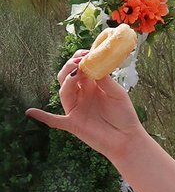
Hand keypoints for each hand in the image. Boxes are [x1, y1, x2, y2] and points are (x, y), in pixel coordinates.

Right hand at [25, 50, 142, 162]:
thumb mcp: (117, 93)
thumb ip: (104, 80)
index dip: (80, 58)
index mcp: (91, 85)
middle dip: (71, 66)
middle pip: (67, 76)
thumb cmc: (124, 115)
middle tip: (80, 61)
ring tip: (77, 72)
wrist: (127, 139)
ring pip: (63, 91)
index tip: (86, 52)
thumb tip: (92, 65)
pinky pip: (55, 120)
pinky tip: (31, 112)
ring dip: (68, 80)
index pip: (79, 68)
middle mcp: (81, 95)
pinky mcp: (73, 123)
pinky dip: (43, 117)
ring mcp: (75, 109)